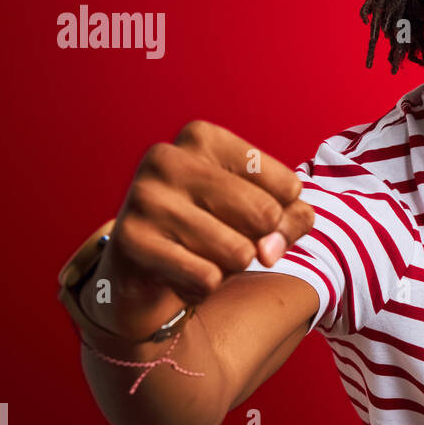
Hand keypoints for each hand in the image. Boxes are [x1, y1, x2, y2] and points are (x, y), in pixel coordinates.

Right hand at [92, 120, 314, 335]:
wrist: (144, 262)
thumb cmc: (214, 223)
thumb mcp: (264, 209)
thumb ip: (292, 220)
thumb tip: (268, 251)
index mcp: (204, 137)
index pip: (288, 188)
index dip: (282, 217)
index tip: (250, 216)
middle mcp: (169, 158)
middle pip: (265, 216)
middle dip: (258, 242)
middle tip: (227, 239)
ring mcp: (145, 197)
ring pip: (239, 253)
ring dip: (230, 267)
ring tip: (201, 254)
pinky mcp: (132, 241)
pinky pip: (208, 279)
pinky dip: (205, 287)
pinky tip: (182, 273)